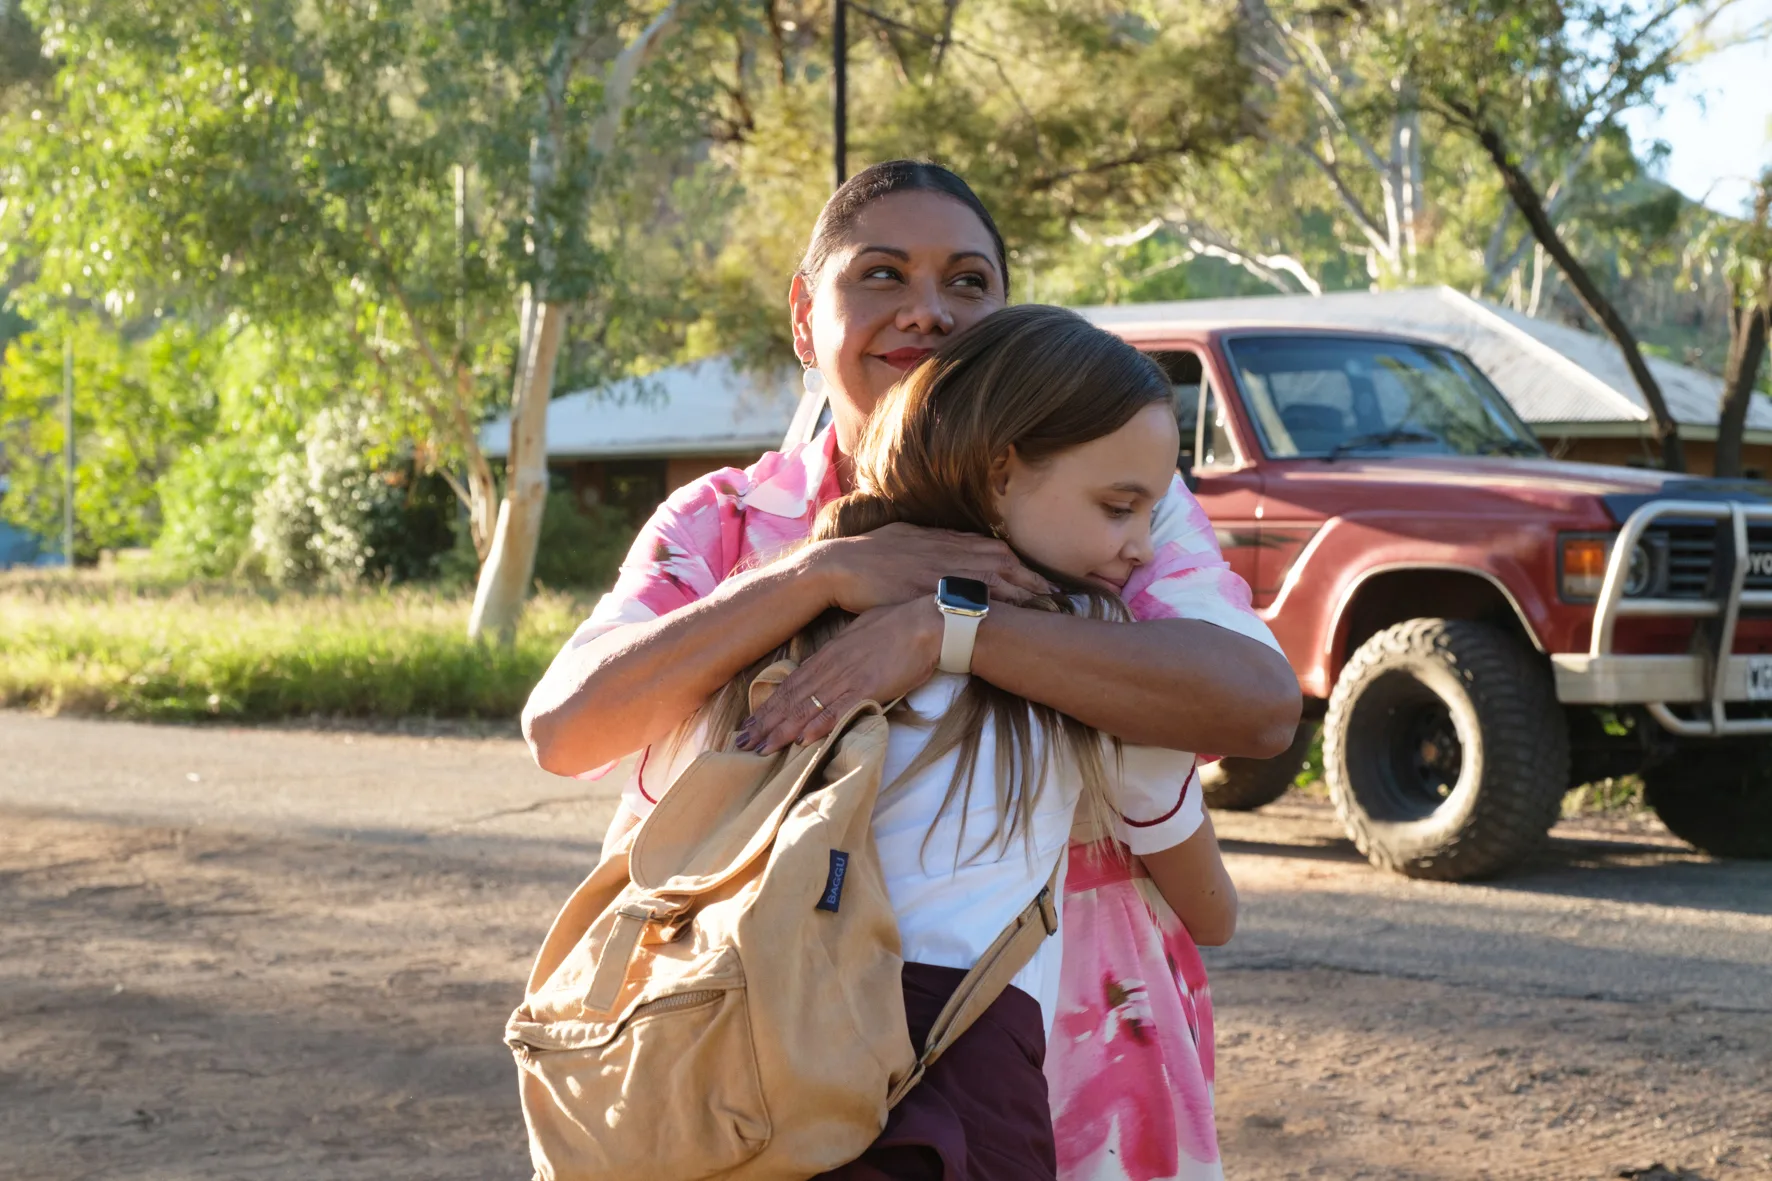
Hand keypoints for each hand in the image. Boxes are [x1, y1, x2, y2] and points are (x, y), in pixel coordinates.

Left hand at [738, 597, 944, 754]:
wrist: (927, 623)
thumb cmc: (898, 624)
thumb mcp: (859, 633)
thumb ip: (841, 652)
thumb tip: (830, 664)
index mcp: (829, 653)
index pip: (791, 684)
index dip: (768, 705)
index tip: (750, 723)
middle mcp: (832, 666)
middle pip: (791, 698)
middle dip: (765, 723)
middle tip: (742, 743)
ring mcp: (848, 677)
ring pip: (807, 707)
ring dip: (782, 730)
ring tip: (761, 748)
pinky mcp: (868, 688)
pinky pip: (838, 710)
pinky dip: (819, 726)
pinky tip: (803, 740)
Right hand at [807, 521, 1050, 614]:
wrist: (840, 567)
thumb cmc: (868, 554)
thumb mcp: (904, 536)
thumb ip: (930, 540)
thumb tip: (944, 540)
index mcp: (944, 539)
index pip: (993, 549)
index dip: (1019, 562)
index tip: (1039, 575)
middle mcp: (949, 551)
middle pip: (1002, 562)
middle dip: (1032, 578)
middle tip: (1059, 594)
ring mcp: (943, 571)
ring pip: (994, 579)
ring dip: (1024, 592)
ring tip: (1049, 606)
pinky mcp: (934, 592)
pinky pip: (972, 599)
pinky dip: (997, 605)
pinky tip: (1014, 616)